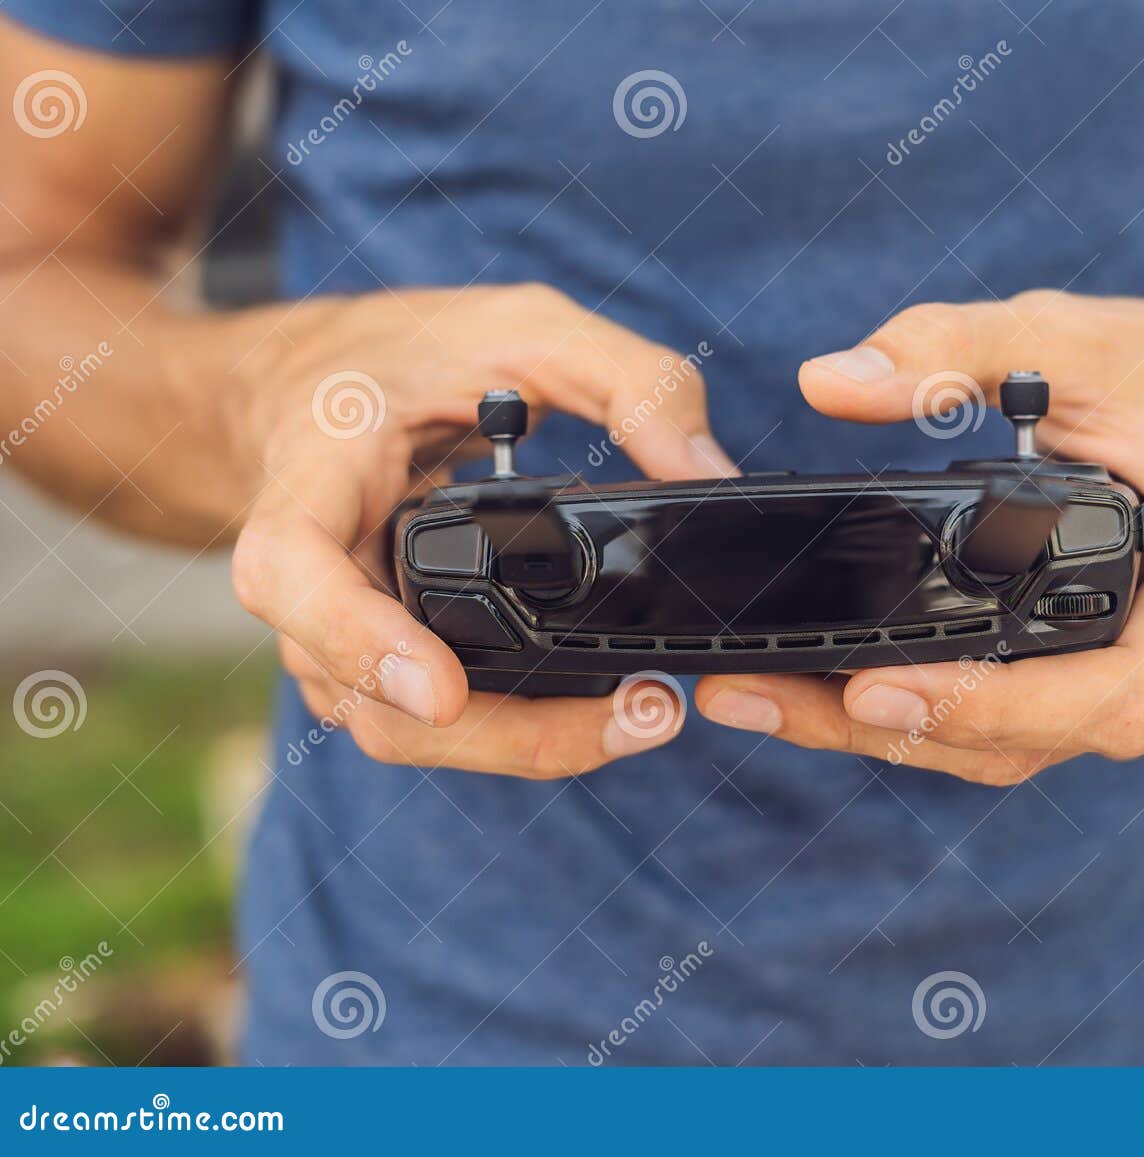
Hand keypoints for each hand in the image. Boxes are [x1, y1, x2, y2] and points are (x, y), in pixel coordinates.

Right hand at [219, 284, 732, 776]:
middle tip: (636, 716)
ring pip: (401, 728)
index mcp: (315, 471)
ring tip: (643, 719)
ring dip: (521, 746)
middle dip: (503, 734)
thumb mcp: (530, 326)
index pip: (290, 570)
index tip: (439, 690)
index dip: (355, 639)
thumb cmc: (413, 350)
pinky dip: (514, 729)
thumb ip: (630, 383)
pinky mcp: (372, 656)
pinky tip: (600, 709)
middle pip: (366, 694)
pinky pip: (428, 720)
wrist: (323, 383)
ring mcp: (333, 626)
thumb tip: (710, 476)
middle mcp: (310, 570)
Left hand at [697, 292, 1143, 783]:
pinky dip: (943, 720)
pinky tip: (845, 694)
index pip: (1117, 685)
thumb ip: (948, 349)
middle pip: (1055, 736)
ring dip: (909, 738)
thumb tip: (828, 382)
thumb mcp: (1065, 334)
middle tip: (778, 701)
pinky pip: (1035, 727)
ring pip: (1036, 746)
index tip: (876, 691)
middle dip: (911, 731)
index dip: (995, 708)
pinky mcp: (1124, 683)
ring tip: (778, 703)